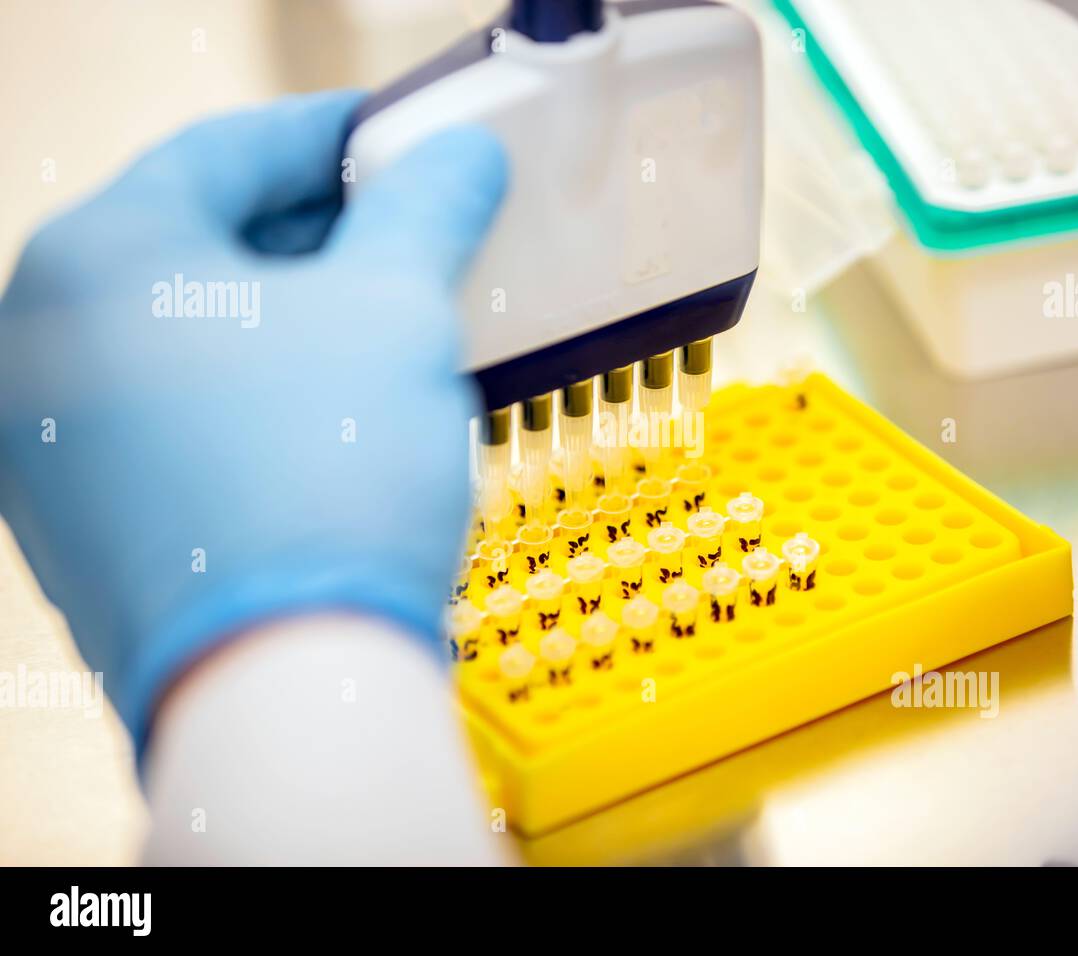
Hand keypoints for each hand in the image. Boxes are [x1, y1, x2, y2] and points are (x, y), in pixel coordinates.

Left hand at [0, 91, 506, 753]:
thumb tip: (457, 159)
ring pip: (191, 338)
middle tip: (409, 230)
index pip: (225, 152)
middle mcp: (41, 347)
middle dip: (318, 234)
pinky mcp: (87, 522)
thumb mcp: (394, 308)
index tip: (396, 136)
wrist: (285, 684)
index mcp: (93, 262)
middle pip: (201, 245)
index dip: (329, 136)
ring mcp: (51, 444)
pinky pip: (180, 416)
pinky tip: (336, 406)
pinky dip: (257, 393)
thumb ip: (424, 208)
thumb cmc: (324, 485)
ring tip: (388, 319)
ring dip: (293, 317)